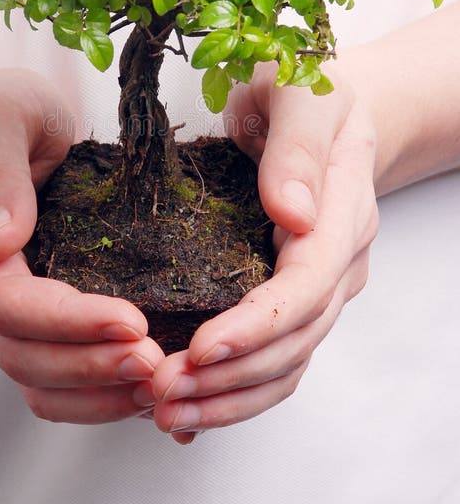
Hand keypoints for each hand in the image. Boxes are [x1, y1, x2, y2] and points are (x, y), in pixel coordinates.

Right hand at [0, 68, 162, 423]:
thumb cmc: (1, 112)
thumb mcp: (1, 115)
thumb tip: (1, 242)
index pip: (4, 302)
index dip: (68, 321)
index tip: (132, 321)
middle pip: (20, 353)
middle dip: (89, 365)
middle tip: (157, 364)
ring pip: (33, 379)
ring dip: (94, 392)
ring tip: (156, 386)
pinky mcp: (24, 321)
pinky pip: (49, 378)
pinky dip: (91, 394)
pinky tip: (138, 388)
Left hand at [148, 62, 378, 442]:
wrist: (324, 110)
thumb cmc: (302, 90)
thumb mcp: (299, 93)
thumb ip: (298, 146)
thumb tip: (292, 214)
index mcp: (341, 212)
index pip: (308, 284)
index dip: (259, 324)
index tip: (203, 347)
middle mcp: (337, 261)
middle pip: (296, 340)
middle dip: (232, 376)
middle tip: (162, 393)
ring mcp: (318, 286)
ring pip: (286, 363)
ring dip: (228, 398)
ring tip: (166, 413)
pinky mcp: (292, 298)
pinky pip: (272, 359)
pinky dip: (234, 393)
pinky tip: (188, 413)